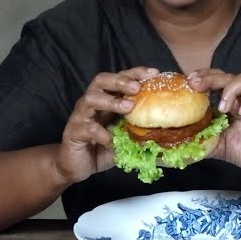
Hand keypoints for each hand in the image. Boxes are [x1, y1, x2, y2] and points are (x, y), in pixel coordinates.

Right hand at [54, 67, 159, 184]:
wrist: (77, 166)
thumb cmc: (103, 148)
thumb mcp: (125, 136)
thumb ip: (139, 128)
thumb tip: (167, 127)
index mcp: (106, 100)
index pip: (119, 79)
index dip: (135, 73)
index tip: (153, 73)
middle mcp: (92, 104)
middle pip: (101, 81)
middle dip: (120, 81)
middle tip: (137, 88)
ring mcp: (80, 117)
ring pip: (90, 99)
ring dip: (110, 101)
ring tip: (127, 108)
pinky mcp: (73, 132)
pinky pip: (86, 128)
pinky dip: (100, 132)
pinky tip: (110, 140)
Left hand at [186, 69, 240, 175]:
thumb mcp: (219, 146)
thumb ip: (203, 140)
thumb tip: (180, 142)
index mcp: (230, 103)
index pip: (216, 81)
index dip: (203, 77)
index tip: (189, 81)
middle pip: (227, 76)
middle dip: (210, 78)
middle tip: (197, 85)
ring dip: (230, 89)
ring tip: (224, 108)